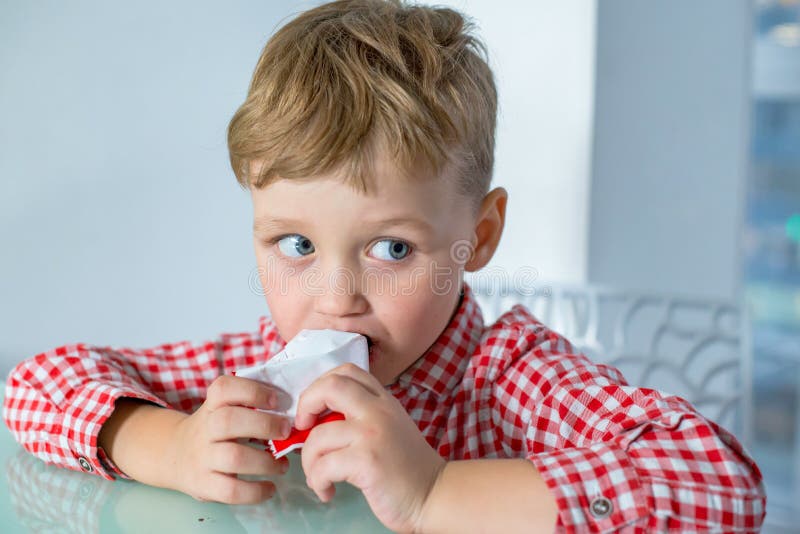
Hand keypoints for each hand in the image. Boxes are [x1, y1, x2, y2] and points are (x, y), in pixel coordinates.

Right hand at [166, 375, 291, 503]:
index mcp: (212, 405)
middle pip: (229, 421)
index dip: (252, 391)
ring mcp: (202, 457)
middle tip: (286, 431)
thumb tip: (295, 407)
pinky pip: (230, 490)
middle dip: (264, 425)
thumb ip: (249, 404)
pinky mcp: (203, 485)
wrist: (174, 455)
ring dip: (265, 462)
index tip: (276, 400)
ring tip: (283, 464)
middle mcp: (204, 428)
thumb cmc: (214, 430)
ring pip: (233, 457)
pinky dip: (255, 492)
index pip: (223, 388)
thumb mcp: (222, 409)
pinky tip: (269, 488)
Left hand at [296, 363, 445, 532]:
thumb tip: (316, 419)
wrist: (435, 495)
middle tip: (302, 428)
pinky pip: (323, 467)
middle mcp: (378, 410)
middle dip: (305, 405)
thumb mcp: (389, 427)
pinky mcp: (366, 461)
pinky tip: (327, 491)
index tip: (314, 410)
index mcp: (383, 400)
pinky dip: (317, 482)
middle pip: (330, 387)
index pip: (346, 371)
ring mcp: (372, 434)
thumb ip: (362, 415)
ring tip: (318, 477)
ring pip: (317, 436)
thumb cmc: (408, 468)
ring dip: (308, 461)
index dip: (320, 385)